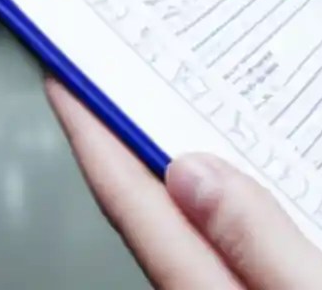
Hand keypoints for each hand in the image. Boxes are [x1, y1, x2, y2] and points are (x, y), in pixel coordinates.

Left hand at [44, 78, 321, 289]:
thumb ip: (256, 239)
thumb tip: (190, 176)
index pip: (133, 206)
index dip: (93, 138)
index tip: (65, 81)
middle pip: (152, 214)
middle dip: (129, 143)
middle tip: (115, 79)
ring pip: (192, 228)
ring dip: (180, 169)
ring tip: (171, 113)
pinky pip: (233, 242)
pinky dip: (230, 200)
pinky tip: (251, 183)